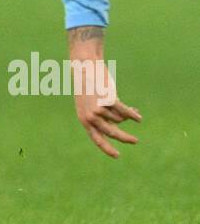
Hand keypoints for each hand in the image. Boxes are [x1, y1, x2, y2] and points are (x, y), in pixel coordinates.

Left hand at [70, 43, 140, 157]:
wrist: (85, 68)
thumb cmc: (90, 86)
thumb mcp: (95, 104)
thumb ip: (108, 114)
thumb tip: (128, 119)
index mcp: (84, 120)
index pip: (97, 139)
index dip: (107, 148)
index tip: (117, 155)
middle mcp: (91, 117)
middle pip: (112, 133)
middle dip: (125, 138)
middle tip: (135, 141)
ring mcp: (99, 109)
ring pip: (119, 118)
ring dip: (126, 114)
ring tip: (131, 109)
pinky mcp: (108, 100)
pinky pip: (124, 111)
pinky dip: (132, 114)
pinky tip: (138, 116)